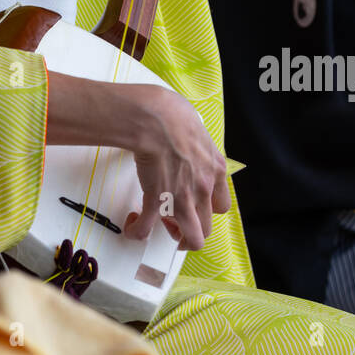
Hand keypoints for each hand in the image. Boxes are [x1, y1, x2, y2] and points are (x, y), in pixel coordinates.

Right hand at [121, 83, 230, 249]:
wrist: (156, 120)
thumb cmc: (174, 115)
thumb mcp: (198, 128)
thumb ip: (198, 143)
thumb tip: (188, 137)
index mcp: (215, 170)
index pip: (222, 205)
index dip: (208, 211)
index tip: (197, 209)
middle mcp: (203, 189)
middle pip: (207, 226)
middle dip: (191, 228)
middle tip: (176, 222)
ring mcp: (182, 199)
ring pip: (191, 239)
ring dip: (176, 238)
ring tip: (162, 230)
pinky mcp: (156, 201)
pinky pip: (146, 228)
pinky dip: (138, 231)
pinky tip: (133, 225)